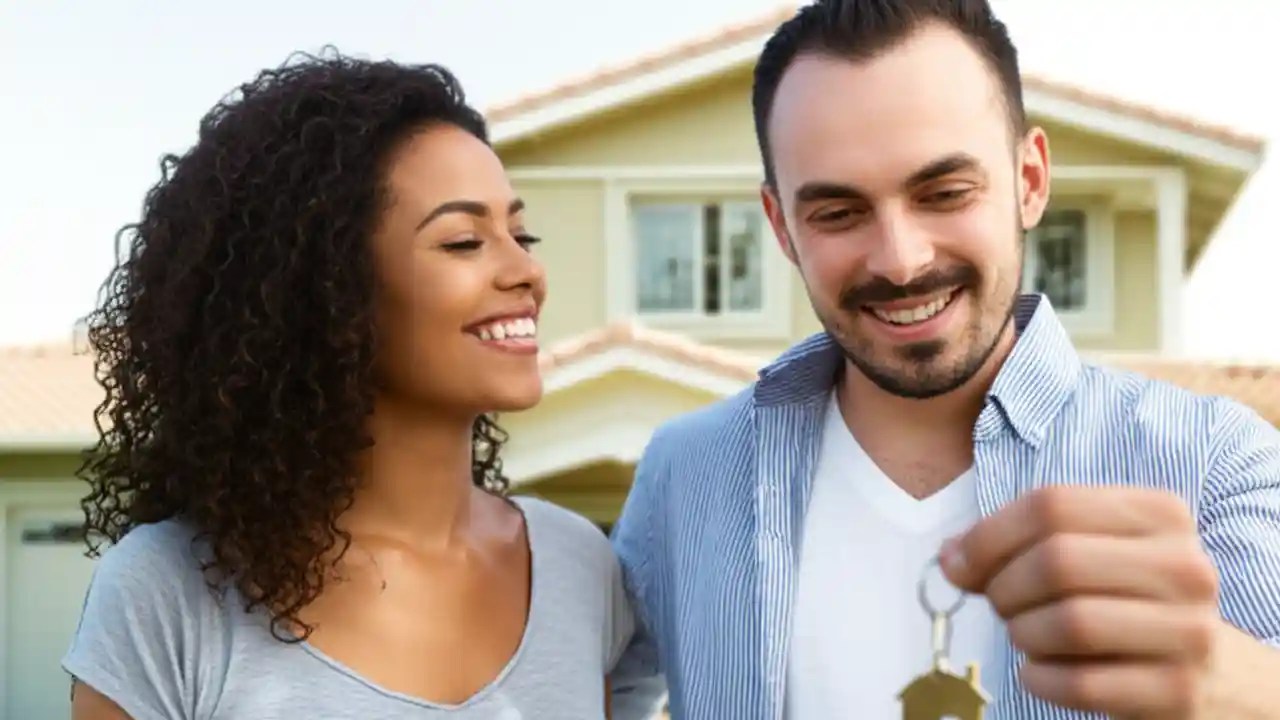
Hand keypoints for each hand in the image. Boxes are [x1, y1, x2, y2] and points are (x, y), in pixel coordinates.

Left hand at [940, 485, 1222, 718]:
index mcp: (1161, 513)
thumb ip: (1017, 544)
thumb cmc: (1128, 601)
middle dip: (1004, 588)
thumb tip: (951, 557)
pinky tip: (1039, 671)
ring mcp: (1189, 631)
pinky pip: (1080, 683)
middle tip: (999, 605)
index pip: (1051, 505)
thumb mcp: (1089, 553)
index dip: (988, 536)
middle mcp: (1184, 566)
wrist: (1214, 675)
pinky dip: (1039, 678)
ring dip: (1022, 633)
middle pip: (1057, 560)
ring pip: (1069, 622)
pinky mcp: (1178, 690)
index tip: (961, 563)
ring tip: (1026, 636)